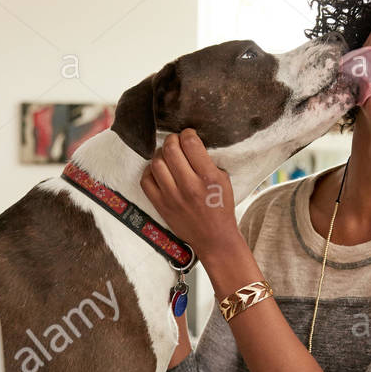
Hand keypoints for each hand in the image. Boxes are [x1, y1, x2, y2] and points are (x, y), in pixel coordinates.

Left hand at [140, 129, 241, 260]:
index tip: (188, 135)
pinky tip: (158, 171)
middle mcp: (189, 186)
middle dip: (172, 139)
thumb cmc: (220, 208)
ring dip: (160, 154)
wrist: (214, 238)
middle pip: (170, 149)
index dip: (187, 133)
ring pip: (156, 163)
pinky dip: (150, 171)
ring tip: (167, 156)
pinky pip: (146, 181)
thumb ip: (207, 162)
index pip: (190, 143)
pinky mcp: (161, 206)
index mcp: (208, 177)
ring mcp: (172, 197)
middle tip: (176, 141)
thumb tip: (190, 144)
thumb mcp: (224, 181)